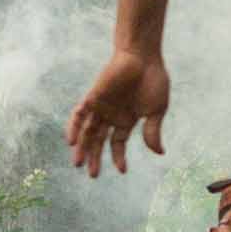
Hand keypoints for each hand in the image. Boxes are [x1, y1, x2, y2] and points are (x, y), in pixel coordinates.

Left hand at [66, 51, 168, 175]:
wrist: (142, 57)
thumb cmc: (153, 80)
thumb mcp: (156, 110)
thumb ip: (153, 131)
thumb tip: (159, 153)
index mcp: (127, 119)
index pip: (118, 143)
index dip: (118, 157)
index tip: (122, 171)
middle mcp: (111, 115)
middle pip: (99, 141)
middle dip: (95, 157)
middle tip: (92, 174)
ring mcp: (101, 107)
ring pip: (87, 131)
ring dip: (82, 147)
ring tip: (78, 163)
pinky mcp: (92, 97)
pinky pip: (78, 114)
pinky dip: (74, 127)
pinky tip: (72, 141)